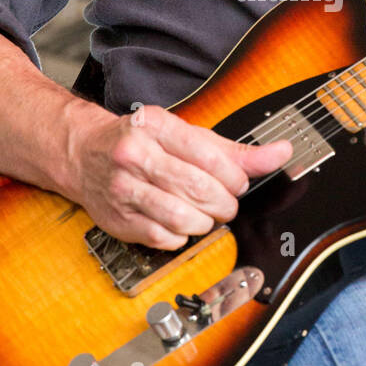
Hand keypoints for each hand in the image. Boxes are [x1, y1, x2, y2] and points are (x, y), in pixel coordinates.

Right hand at [64, 100, 292, 248]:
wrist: (84, 153)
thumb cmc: (143, 142)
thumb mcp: (187, 135)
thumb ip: (235, 150)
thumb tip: (282, 153)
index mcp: (156, 127)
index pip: (210, 158)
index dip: (235, 178)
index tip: (238, 183)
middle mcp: (135, 156)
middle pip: (199, 191)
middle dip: (224, 203)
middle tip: (226, 202)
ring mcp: (123, 189)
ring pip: (183, 219)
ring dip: (205, 222)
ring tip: (204, 213)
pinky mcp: (118, 219)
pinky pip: (165, 239)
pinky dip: (181, 236)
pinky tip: (179, 223)